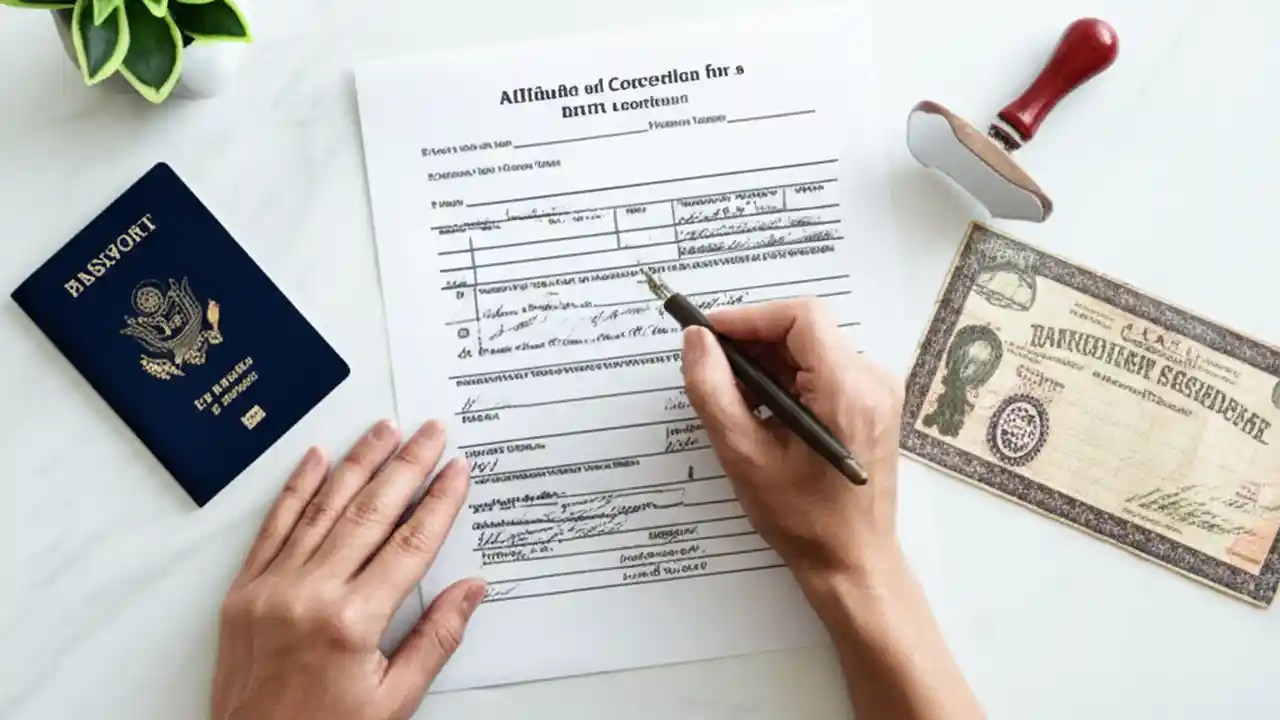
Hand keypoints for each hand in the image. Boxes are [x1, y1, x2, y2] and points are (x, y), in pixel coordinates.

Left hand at [213, 420, 484, 719]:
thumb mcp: (394, 702)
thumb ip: (435, 640)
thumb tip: (471, 590)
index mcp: (353, 623)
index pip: (410, 546)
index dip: (439, 503)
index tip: (458, 471)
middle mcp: (310, 595)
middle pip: (371, 513)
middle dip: (407, 466)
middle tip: (432, 433)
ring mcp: (271, 589)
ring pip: (323, 508)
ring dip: (358, 463)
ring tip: (385, 430)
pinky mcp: (243, 593)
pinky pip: (274, 527)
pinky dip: (296, 488)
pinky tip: (317, 458)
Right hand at [681, 299, 903, 581]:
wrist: (852, 560)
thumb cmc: (804, 519)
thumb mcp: (744, 455)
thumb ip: (714, 391)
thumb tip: (696, 341)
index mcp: (848, 389)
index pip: (800, 317)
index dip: (749, 317)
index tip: (709, 333)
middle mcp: (872, 381)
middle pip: (805, 330)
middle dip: (753, 342)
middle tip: (712, 367)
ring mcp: (877, 391)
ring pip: (812, 348)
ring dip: (768, 362)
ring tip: (733, 396)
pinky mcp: (872, 403)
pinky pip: (824, 370)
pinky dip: (788, 378)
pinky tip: (761, 409)